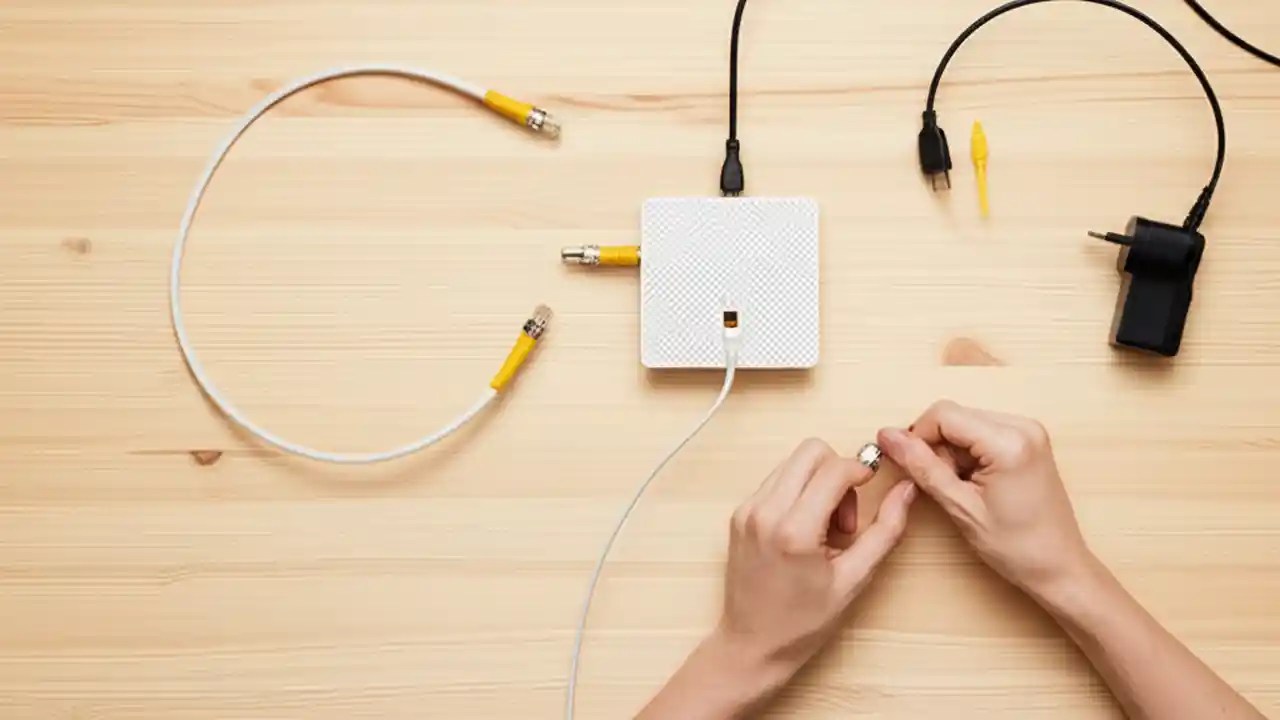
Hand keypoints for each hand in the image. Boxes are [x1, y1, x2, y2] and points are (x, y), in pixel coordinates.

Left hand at [720, 438, 917, 678]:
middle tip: (846, 514)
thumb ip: (885, 530)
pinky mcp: (739, 514)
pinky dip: (797, 493)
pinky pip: (776, 480)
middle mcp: (764, 512)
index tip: (872, 488)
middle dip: (838, 471)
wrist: (752, 644)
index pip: (834, 468)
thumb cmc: (802, 622)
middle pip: (810, 450)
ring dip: (817, 482)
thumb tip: (906, 490)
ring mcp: (746, 510)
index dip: (861, 471)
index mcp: (794, 530)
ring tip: (825, 528)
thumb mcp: (854, 579)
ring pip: (792, 462)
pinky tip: (805, 530)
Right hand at [877, 402, 1091, 597]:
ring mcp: (1029, 431)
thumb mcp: (960, 507)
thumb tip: (888, 436)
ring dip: (951, 451)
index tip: (910, 466)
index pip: (943, 414)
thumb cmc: (1016, 546)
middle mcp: (1023, 426)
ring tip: (960, 487)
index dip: (917, 437)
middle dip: (935, 446)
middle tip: (940, 484)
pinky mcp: (1028, 440)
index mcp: (1009, 441)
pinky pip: (982, 432)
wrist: (1059, 566)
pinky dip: (967, 453)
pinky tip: (973, 482)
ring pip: (965, 423)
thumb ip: (922, 466)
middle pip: (954, 415)